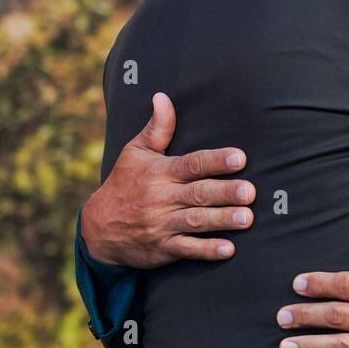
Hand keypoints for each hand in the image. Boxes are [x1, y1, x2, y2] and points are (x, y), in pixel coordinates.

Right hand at [80, 92, 255, 267]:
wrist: (98, 227)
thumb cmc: (124, 183)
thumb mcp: (135, 153)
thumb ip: (157, 128)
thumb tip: (162, 96)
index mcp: (160, 172)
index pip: (192, 164)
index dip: (216, 161)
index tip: (239, 158)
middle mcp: (163, 198)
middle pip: (198, 194)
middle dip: (225, 193)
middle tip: (250, 192)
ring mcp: (163, 224)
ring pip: (197, 222)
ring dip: (223, 221)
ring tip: (247, 218)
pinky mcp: (163, 248)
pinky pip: (187, 249)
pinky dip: (207, 251)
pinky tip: (228, 249)